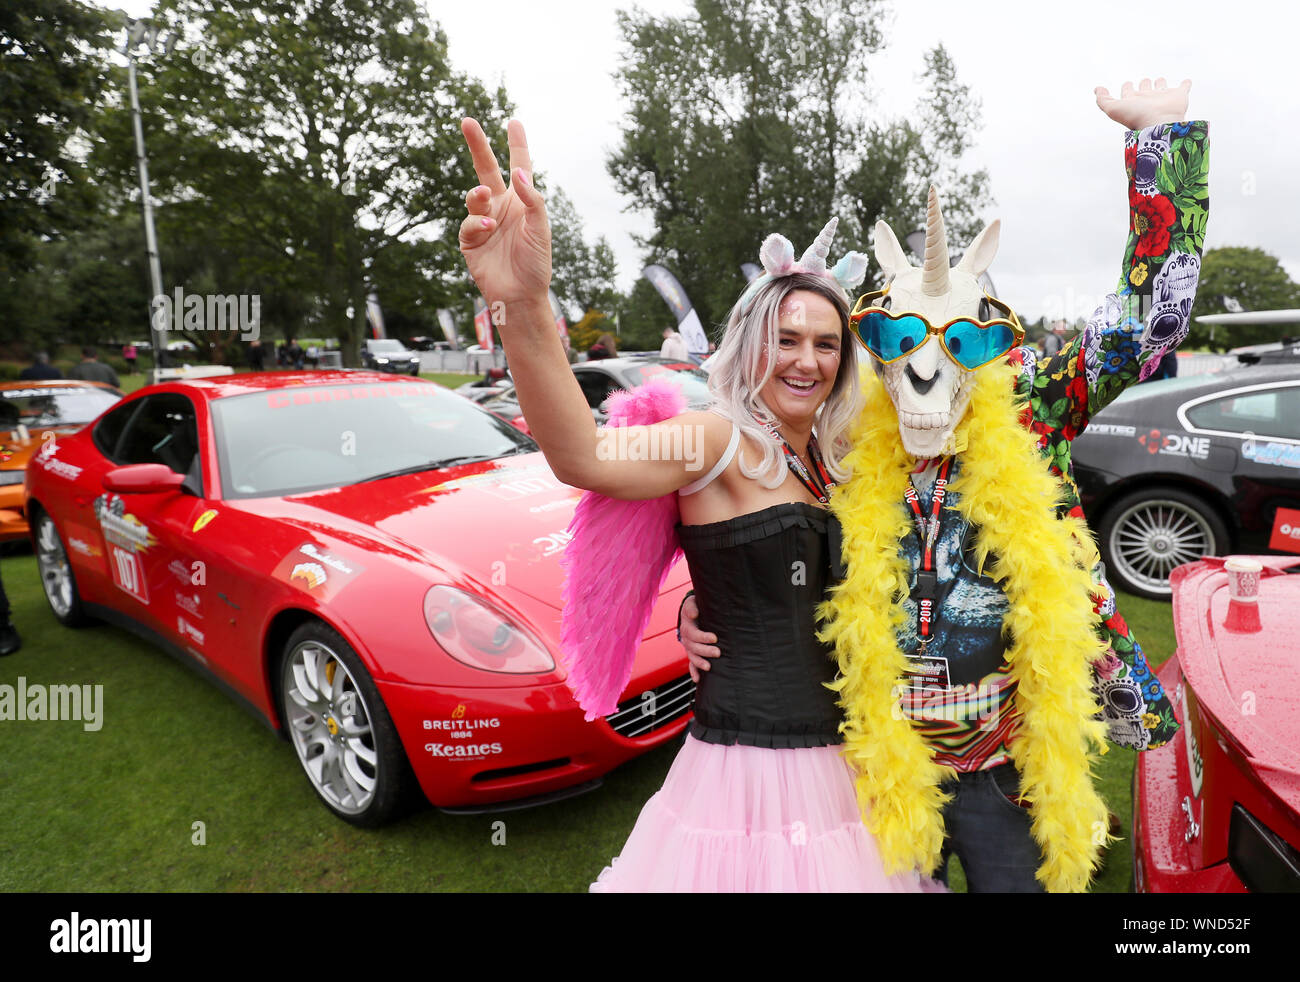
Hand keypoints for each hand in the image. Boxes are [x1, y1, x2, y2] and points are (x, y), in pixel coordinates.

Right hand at [458, 118, 551, 305]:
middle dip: (477, 145)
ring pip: (474, 195)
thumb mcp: (541, 229)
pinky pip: (468, 223)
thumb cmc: (536, 264)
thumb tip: (519, 173)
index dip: (517, 144)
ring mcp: (484, 222)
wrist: (521, 296)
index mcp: (521, 202)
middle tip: (467, 121)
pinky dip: (476, 222)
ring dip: (478, 193)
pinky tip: (487, 228)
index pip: (519, 167)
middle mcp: (501, 207)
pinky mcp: (470, 240)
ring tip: (485, 196)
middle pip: (487, 169)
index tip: (513, 121)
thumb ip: (534, 200)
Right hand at [679, 594, 719, 683]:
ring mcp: (689, 647)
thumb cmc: (694, 607)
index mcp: (687, 627)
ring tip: (709, 667)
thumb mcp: (691, 603)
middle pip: (693, 647)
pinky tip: (698, 679)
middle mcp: (686, 639)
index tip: (715, 638)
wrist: (691, 612)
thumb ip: (691, 607)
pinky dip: (693, 672)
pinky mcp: (692, 652)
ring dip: (700, 663)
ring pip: (692, 657)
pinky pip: (691, 664)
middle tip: (718, 652)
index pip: (693, 634)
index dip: (703, 637)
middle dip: (705, 651)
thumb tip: (694, 614)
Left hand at [1094, 78, 1190, 129]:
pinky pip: (1184, 87)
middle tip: (1144, 81)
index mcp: (1133, 101)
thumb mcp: (1113, 109)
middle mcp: (1148, 99)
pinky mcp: (1179, 96)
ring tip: (1160, 80)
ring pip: (1162, 86)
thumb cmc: (1135, 117)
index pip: (1129, 91)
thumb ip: (1103, 100)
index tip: (1127, 84)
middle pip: (1146, 87)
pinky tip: (1186, 82)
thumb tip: (1096, 89)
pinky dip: (1186, 84)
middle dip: (1144, 83)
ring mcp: (1163, 97)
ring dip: (1161, 83)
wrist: (1159, 123)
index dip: (1127, 87)